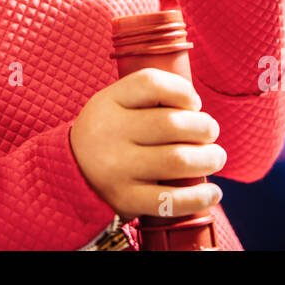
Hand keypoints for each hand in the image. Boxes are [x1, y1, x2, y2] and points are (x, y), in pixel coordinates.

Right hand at [69, 68, 225, 221]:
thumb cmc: (108, 134)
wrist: (68, 174)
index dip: (183, 91)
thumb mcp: (113, 105)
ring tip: (216, 157)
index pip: (151, 84)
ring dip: (208, 159)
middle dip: (204, 127)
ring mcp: (116, 169)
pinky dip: (199, 198)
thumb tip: (197, 107)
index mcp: (108, 102)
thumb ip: (148, 98)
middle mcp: (109, 133)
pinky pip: (170, 201)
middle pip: (172, 124)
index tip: (194, 103)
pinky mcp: (125, 200)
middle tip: (211, 132)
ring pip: (177, 160)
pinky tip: (213, 193)